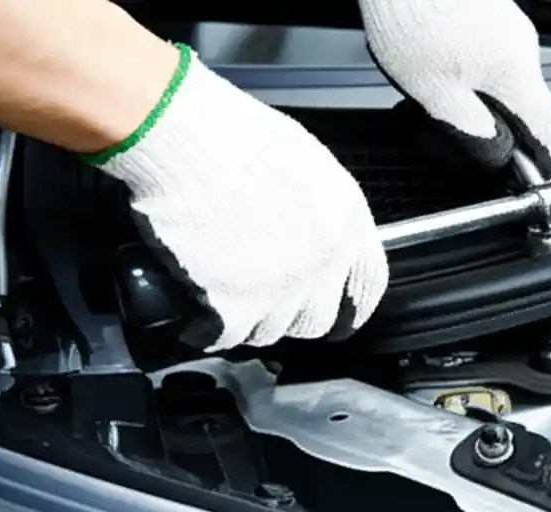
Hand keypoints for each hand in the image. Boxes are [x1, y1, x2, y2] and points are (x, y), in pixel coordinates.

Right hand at [93, 45, 387, 350]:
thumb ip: (320, 210)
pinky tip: (196, 315)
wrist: (181, 138)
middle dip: (292, 316)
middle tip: (265, 300)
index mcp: (348, 223)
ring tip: (222, 295)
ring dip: (248, 320)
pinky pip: (225, 336)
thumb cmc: (233, 135)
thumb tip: (312, 234)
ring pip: (270, 331)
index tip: (341, 315)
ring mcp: (281, 290)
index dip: (352, 305)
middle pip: (317, 319)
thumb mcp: (304, 164)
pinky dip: (208, 329)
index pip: (368, 285)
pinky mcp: (234, 307)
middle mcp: (323, 262)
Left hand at [359, 0, 550, 179]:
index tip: (544, 182)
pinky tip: (436, 65)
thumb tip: (495, 154)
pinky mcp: (487, 10)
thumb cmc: (409, 10)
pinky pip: (489, 52)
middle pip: (528, 104)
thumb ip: (469, 128)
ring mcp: (507, 24)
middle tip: (473, 143)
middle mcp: (521, 45)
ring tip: (441, 96)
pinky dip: (472, 70)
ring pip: (505, 77)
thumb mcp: (433, 91)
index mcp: (515, 71)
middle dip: (506, 129)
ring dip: (483, 96)